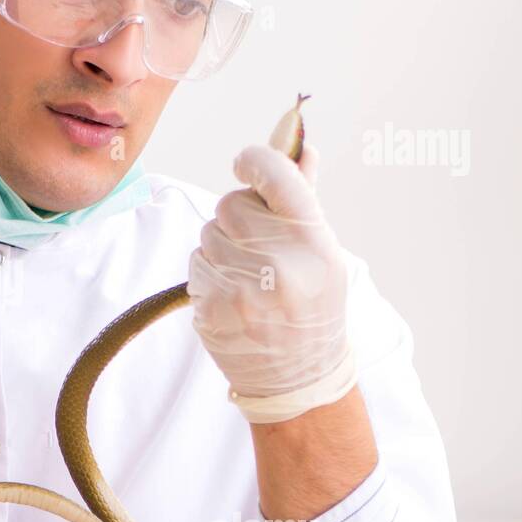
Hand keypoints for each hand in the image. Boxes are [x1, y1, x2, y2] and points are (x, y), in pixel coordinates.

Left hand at [186, 141, 355, 422]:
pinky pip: (197, 263)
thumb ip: (304, 198)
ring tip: (250, 274)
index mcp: (314, 245)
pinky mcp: (211, 308)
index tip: (246, 160)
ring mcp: (241, 290)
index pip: (274, 174)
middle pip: (231, 203)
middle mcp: (278, 265)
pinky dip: (210, 271)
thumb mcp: (325, 253)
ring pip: (209, 232)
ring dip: (223, 244)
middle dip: (240, 215)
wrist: (298, 378)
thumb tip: (301, 144)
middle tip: (259, 242)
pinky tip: (235, 293)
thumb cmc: (314, 306)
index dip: (255, 159)